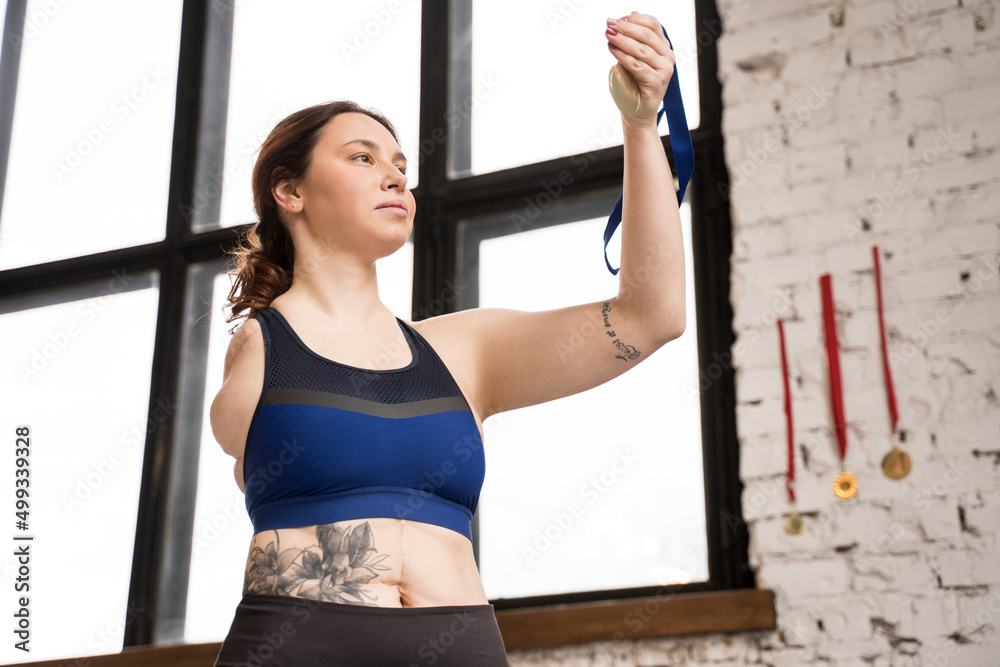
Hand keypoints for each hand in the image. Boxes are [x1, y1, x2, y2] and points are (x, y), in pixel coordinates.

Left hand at [606, 12, 675, 129]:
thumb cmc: (634, 84)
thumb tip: (632, 13)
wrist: (638, 112)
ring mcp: (664, 70)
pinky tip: (612, 49)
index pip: (653, 25)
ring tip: (608, 35)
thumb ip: (635, 38)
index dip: (635, 20)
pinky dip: (623, 56)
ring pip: (641, 50)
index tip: (618, 19)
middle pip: (647, 35)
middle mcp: (668, 57)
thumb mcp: (634, 57)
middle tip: (609, 24)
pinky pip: (637, 65)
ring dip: (622, 40)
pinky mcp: (656, 82)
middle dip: (626, 28)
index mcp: (664, 48)